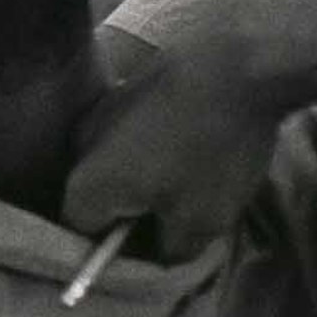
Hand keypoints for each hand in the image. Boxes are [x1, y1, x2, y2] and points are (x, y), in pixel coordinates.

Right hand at [62, 38, 276, 261]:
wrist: (237, 61)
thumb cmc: (212, 151)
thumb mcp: (201, 221)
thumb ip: (168, 251)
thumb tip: (158, 250)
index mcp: (85, 186)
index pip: (81, 237)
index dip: (115, 254)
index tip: (154, 255)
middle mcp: (78, 146)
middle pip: (96, 196)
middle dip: (130, 213)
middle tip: (177, 220)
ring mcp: (101, 109)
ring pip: (116, 161)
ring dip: (144, 176)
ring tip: (192, 178)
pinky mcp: (128, 86)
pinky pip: (132, 132)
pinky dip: (155, 145)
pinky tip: (196, 142)